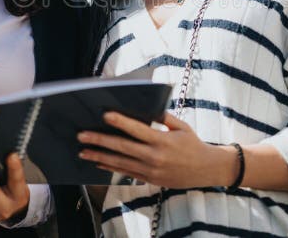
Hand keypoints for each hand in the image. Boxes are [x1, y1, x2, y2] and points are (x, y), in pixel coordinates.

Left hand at [77, 111, 234, 188]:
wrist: (206, 170)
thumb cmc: (193, 144)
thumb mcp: (181, 127)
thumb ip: (163, 117)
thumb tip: (144, 107)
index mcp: (163, 140)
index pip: (137, 129)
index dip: (120, 122)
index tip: (105, 115)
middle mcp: (155, 156)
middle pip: (122, 148)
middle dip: (100, 140)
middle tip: (82, 135)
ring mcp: (151, 170)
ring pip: (120, 163)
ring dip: (99, 156)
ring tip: (83, 152)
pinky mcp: (149, 179)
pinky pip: (126, 172)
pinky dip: (111, 167)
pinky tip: (98, 161)